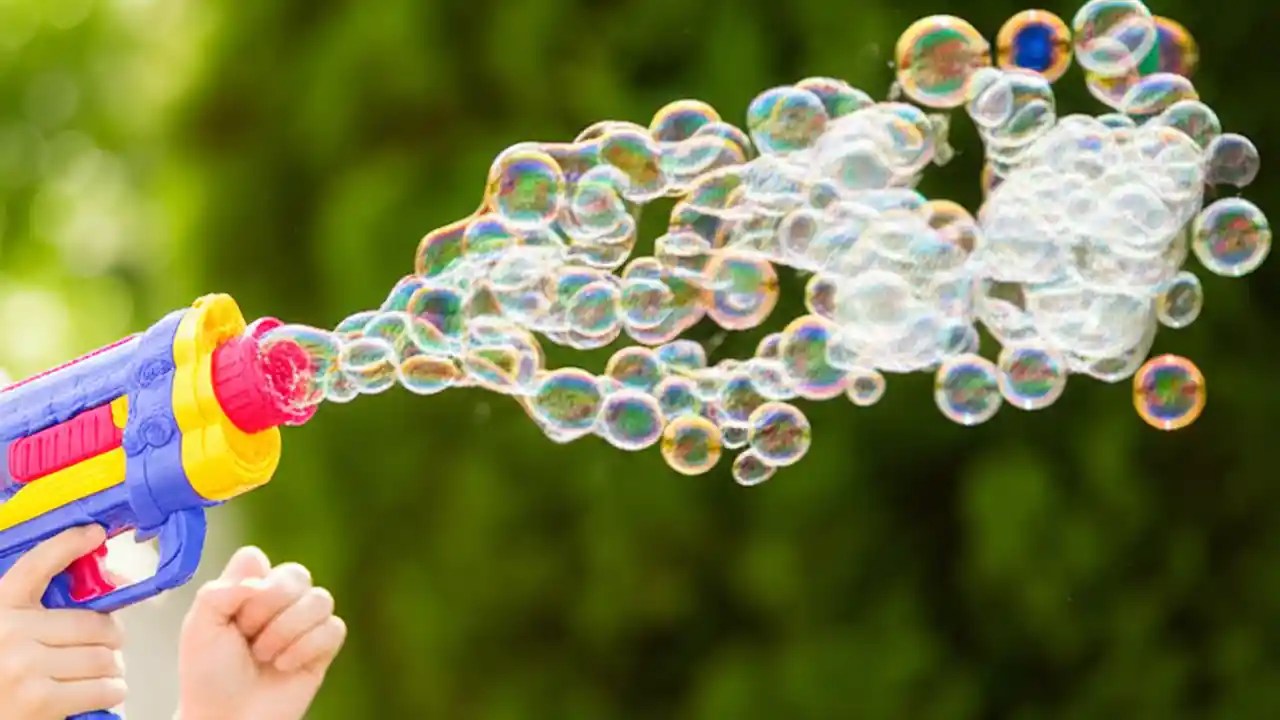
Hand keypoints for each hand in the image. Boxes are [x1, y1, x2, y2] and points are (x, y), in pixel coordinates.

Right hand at [0, 526, 126, 718]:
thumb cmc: (5, 674)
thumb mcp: (9, 632)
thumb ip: (41, 612)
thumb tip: (112, 582)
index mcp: (1, 609)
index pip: (35, 565)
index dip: (67, 544)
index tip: (94, 533)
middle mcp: (10, 632)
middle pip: (94, 624)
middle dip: (111, 637)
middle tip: (109, 646)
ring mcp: (24, 667)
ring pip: (104, 657)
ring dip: (112, 667)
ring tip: (101, 673)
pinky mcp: (39, 700)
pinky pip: (103, 688)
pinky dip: (112, 691)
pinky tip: (102, 692)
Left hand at [176, 547, 345, 719]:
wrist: (226, 719)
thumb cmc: (209, 676)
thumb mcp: (199, 628)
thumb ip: (219, 592)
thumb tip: (258, 581)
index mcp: (246, 589)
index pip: (256, 558)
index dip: (245, 586)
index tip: (232, 616)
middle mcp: (278, 600)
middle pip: (295, 574)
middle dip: (268, 609)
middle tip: (248, 638)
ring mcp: (304, 622)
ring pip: (321, 599)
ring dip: (287, 631)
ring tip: (266, 656)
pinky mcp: (323, 647)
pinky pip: (334, 628)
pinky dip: (307, 648)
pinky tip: (285, 666)